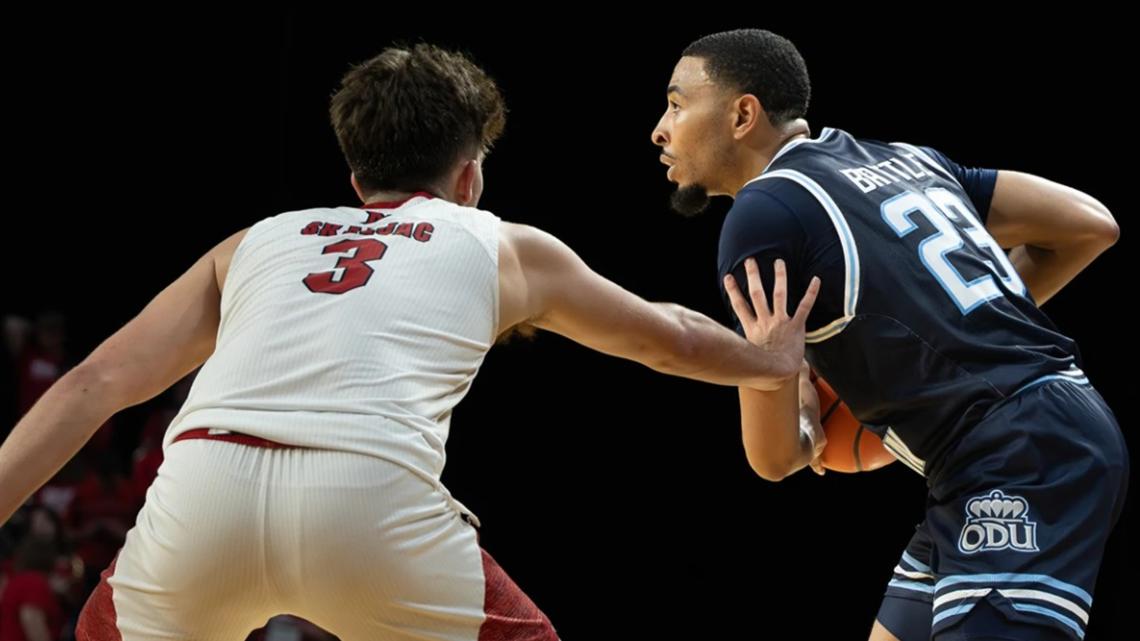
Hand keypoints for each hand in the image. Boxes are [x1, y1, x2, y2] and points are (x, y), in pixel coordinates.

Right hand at [724, 258, 820, 387]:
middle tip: (750, 261)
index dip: (733, 290)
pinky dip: (811, 292)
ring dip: (779, 277)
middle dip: (753, 276)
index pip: (740, 305)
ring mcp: (780, 322)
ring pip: (779, 294)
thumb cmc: (762, 371)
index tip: (728, 277)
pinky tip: (816, 279)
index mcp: (752, 329)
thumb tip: (728, 353)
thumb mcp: (746, 357)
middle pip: (757, 294)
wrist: (778, 374)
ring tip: (778, 262)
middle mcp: (765, 322)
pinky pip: (804, 307)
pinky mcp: (796, 326)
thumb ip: (741, 349)